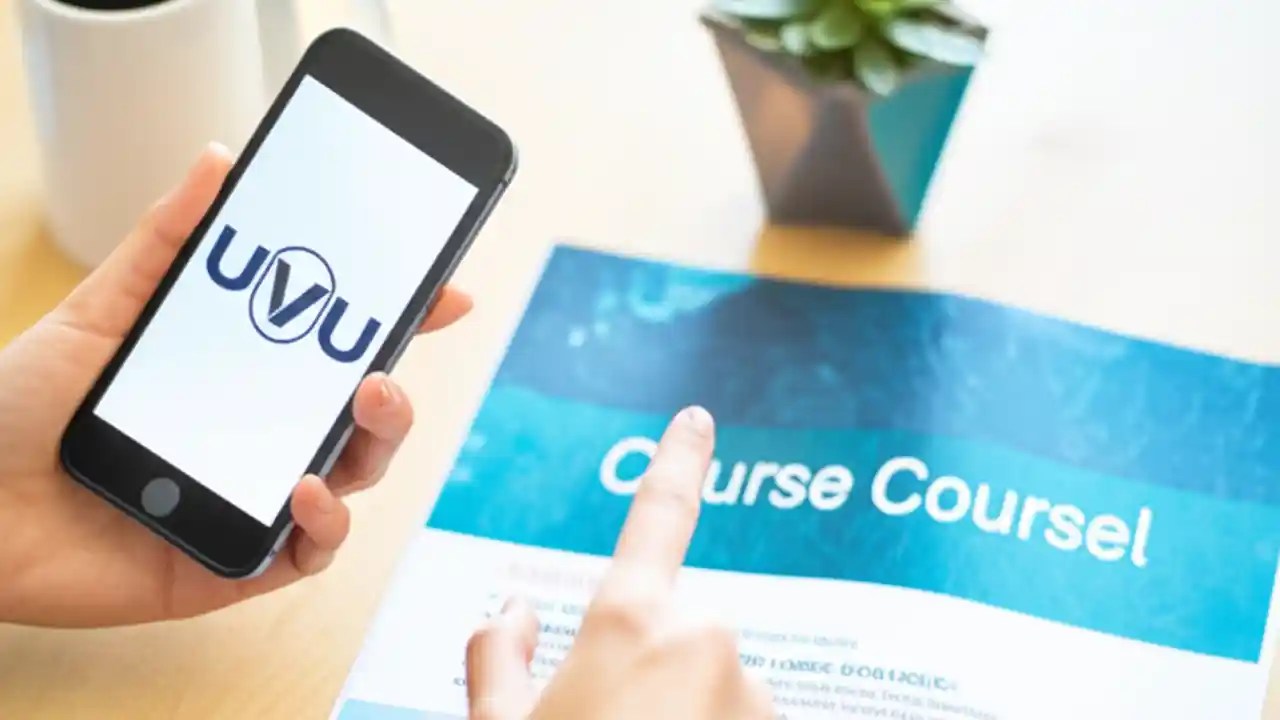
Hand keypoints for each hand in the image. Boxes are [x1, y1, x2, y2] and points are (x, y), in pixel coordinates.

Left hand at [0, 143, 471, 626]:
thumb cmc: (19, 411)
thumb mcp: (100, 311)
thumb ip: (167, 241)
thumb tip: (219, 160)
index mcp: (241, 380)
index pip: (336, 350)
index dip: (397, 323)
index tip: (440, 289)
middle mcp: (258, 439)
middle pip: (361, 419)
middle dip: (395, 390)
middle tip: (383, 362)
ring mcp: (250, 499)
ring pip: (352, 478)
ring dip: (376, 443)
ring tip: (366, 404)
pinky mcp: (233, 563)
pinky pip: (308, 553)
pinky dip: (323, 525)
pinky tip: (302, 489)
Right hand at [464, 407, 774, 718]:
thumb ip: (498, 656)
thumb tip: (515, 616)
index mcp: (630, 622)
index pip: (659, 514)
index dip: (679, 460)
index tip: (697, 420)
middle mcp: (703, 640)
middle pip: (673, 634)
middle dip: (646, 669)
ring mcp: (753, 691)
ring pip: (708, 685)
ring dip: (682, 710)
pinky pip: (738, 716)